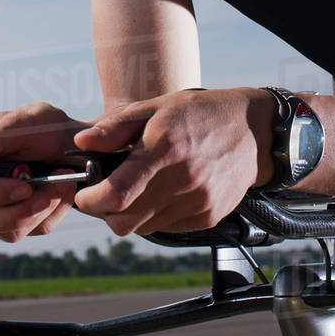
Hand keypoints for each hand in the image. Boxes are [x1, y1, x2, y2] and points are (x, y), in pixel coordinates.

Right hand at [0, 103, 87, 242]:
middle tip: (48, 195)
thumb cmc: (46, 128)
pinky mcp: (16, 224)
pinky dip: (54, 212)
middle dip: (16, 213)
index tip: (25, 188)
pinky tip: (62, 189)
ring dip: (42, 210)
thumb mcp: (26, 122)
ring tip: (63, 182)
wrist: (77, 145)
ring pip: (7, 232)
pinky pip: (33, 230)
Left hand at [72, 88, 274, 235]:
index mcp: (163, 148)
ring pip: (143, 228)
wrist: (253, 131)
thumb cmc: (198, 114)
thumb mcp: (156, 107)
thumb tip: (81, 143)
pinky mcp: (208, 216)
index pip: (115, 195)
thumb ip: (115, 128)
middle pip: (124, 221)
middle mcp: (182, 180)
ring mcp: (198, 202)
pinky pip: (166, 228)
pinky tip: (163, 191)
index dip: (90, 200)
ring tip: (138, 187)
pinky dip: (155, 215)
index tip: (84, 194)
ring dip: (131, 214)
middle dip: (106, 211)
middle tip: (106, 192)